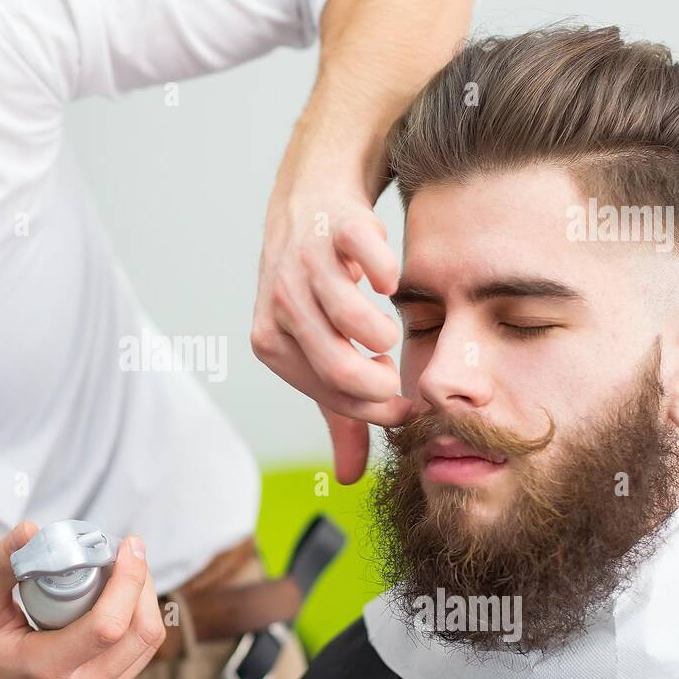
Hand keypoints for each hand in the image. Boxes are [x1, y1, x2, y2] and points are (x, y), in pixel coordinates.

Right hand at [0, 521, 166, 678]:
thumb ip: (2, 563)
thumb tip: (32, 529)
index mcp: (47, 669)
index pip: (109, 626)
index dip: (129, 580)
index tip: (129, 545)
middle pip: (141, 633)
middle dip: (141, 584)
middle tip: (125, 552)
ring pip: (147, 643)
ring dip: (143, 600)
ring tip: (121, 571)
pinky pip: (140, 654)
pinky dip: (137, 621)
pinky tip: (117, 599)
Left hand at [252, 187, 413, 483]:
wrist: (310, 199)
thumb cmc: (316, 286)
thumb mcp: (318, 349)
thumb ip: (338, 414)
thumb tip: (348, 478)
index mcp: (272, 343)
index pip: (329, 396)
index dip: (375, 411)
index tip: (405, 409)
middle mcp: (281, 306)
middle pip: (339, 369)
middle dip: (383, 386)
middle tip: (407, 383)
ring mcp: (305, 265)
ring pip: (354, 322)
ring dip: (386, 335)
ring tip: (390, 334)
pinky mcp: (335, 227)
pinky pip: (369, 260)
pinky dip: (388, 274)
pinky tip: (390, 283)